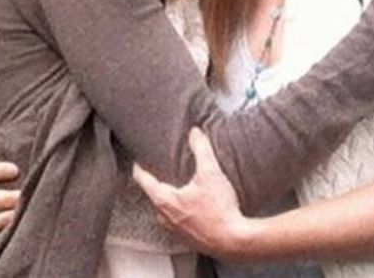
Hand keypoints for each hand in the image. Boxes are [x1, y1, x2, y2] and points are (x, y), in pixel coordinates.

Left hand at [133, 127, 250, 259]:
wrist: (235, 240)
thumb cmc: (220, 210)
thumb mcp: (210, 173)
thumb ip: (201, 149)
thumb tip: (195, 133)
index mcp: (164, 200)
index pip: (142, 180)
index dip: (139, 167)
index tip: (138, 159)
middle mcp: (165, 217)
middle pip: (153, 196)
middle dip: (157, 183)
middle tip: (161, 171)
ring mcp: (175, 231)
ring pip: (165, 211)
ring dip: (170, 200)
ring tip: (179, 189)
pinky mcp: (188, 239)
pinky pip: (178, 222)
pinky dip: (181, 213)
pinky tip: (194, 208)